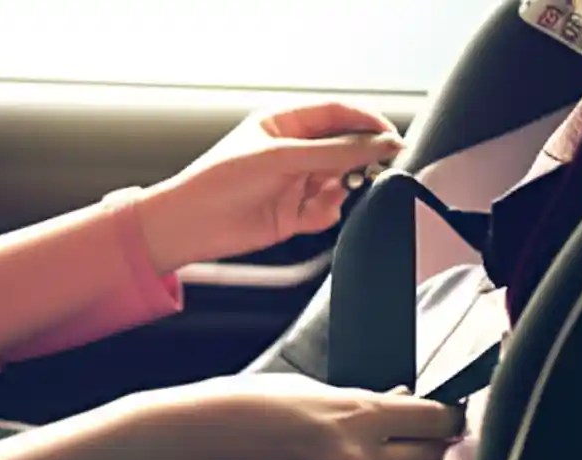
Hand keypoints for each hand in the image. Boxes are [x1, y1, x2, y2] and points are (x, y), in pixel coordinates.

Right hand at [129, 375, 462, 459]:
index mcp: (358, 413)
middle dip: (420, 451)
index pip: (438, 420)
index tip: (441, 421)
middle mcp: (359, 457)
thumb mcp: (308, 389)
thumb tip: (402, 405)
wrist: (196, 442)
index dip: (444, 419)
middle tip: (402, 444)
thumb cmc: (244, 406)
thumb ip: (360, 403)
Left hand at [137, 102, 403, 269]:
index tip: (392, 135)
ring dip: (346, 187)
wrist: (190, 224)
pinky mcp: (293, 214)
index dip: (367, 122)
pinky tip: (316, 213)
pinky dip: (327, 212)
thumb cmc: (219, 180)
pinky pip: (326, 210)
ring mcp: (293, 183)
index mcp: (284, 123)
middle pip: (344, 147)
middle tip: (378, 167)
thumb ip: (335, 151)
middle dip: (361, 157)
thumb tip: (382, 143)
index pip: (337, 113)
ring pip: (339, 181)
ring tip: (340, 190)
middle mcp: (292, 152)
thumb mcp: (281, 157)